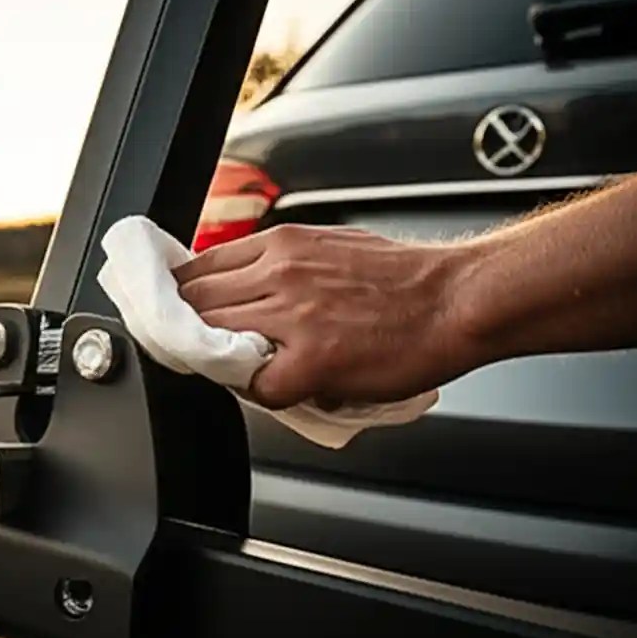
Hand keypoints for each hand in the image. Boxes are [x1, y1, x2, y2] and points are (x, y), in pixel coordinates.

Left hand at [173, 224, 480, 408]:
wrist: (458, 299)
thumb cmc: (405, 277)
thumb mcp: (329, 245)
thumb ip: (280, 263)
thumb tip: (241, 285)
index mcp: (281, 244)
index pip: (198, 268)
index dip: (181, 299)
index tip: (178, 316)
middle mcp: (280, 273)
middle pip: (195, 305)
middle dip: (186, 331)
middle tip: (197, 352)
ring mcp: (294, 317)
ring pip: (214, 341)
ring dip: (218, 362)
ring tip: (241, 370)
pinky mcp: (313, 360)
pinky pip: (257, 386)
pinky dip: (262, 393)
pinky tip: (283, 388)